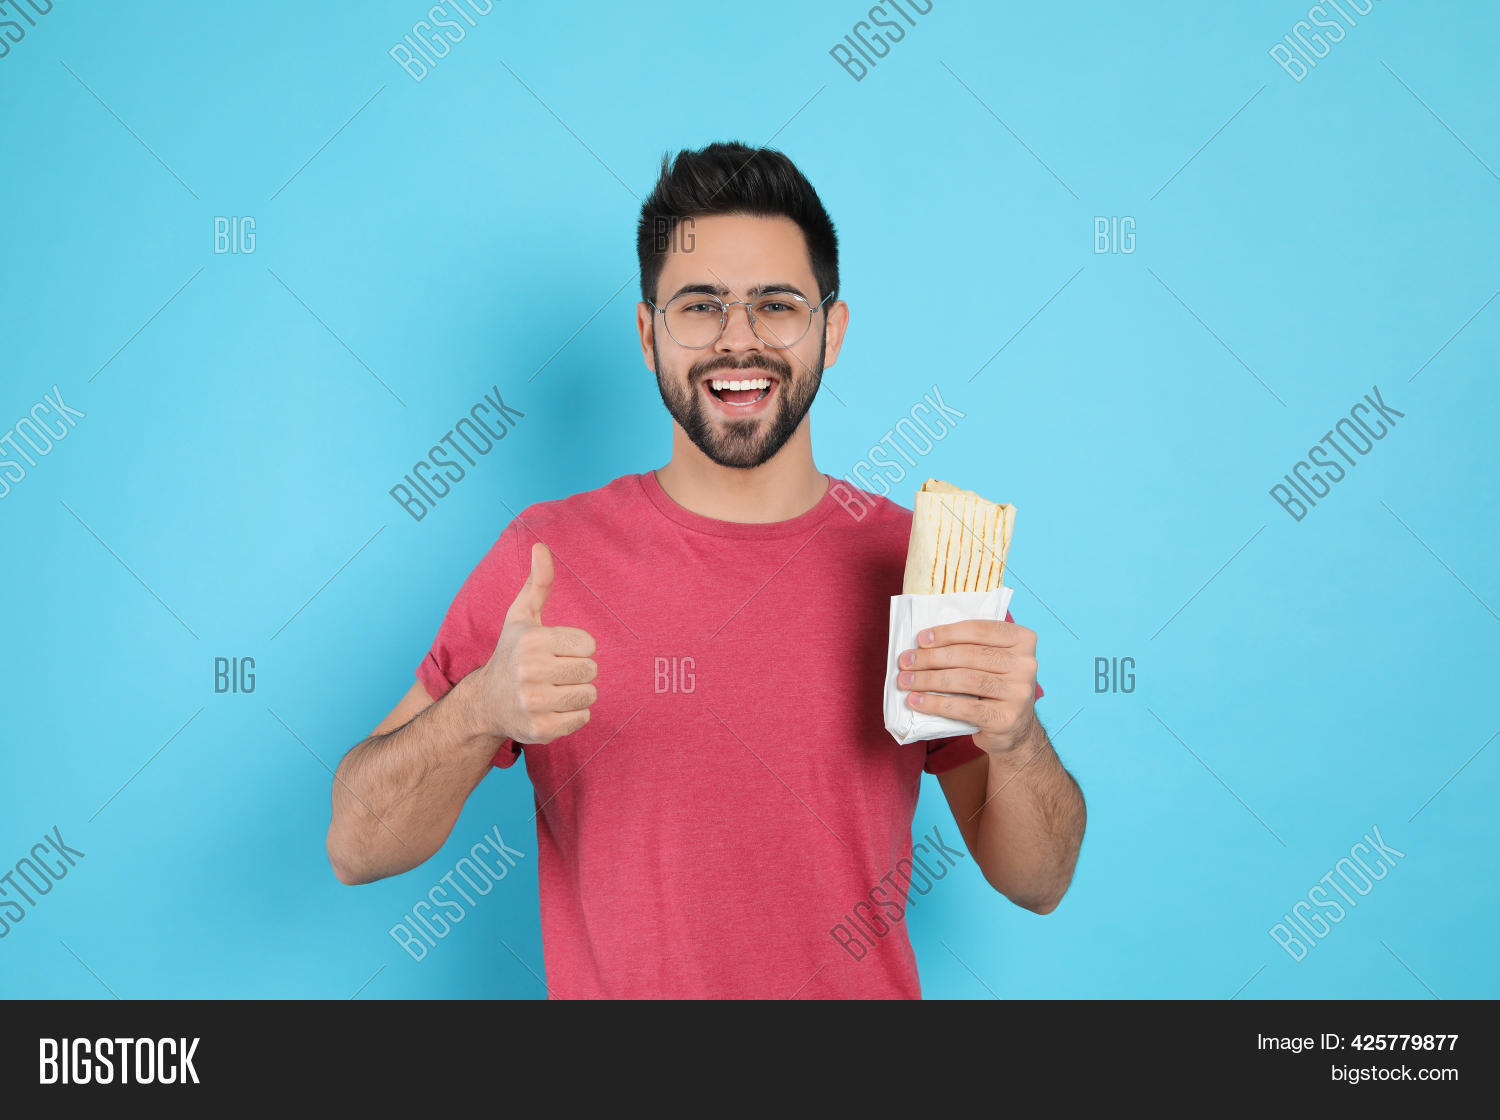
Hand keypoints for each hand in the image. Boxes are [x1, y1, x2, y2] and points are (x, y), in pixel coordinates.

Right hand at [477, 542, 597, 743]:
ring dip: (577, 693)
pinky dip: (573, 715)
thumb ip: (538, 582)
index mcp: (532, 642)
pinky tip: (552, 708)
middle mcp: (530, 672)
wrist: (485, 703)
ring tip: (553, 689)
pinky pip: (582, 719)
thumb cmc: (512, 653)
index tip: (556, 651)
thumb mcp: (521, 616)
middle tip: (554, 672)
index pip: (589, 645)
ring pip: (589, 695)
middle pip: (591, 670)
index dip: (577, 647)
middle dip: (577, 671)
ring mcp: (534, 703)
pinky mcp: (540, 730)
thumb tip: (541, 546)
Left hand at [896, 619, 1038, 754]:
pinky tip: (916, 701)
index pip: (980, 630)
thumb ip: (969, 646)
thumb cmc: (994, 687)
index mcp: (1023, 640)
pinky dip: (935, 704)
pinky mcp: (1005, 718)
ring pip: (964, 680)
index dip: (947, 633)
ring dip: (928, 680)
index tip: (920, 639)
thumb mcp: (992, 661)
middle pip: (969, 655)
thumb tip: (923, 642)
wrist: (1015, 730)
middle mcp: (1026, 664)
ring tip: (905, 681)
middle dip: (931, 658)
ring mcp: (1018, 693)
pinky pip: (963, 707)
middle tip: (905, 661)